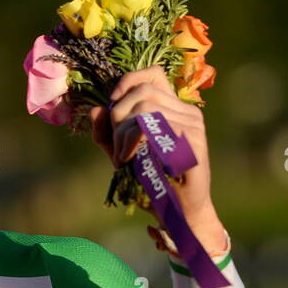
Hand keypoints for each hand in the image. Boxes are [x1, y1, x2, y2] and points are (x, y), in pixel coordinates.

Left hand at [89, 65, 227, 253]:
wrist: (181, 214)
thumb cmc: (155, 185)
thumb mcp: (124, 156)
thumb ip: (108, 134)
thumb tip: (96, 110)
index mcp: (176, 110)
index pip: (154, 74)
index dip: (128, 80)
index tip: (112, 105)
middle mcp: (188, 112)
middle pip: (142, 91)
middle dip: (118, 115)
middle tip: (115, 147)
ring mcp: (192, 125)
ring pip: (144, 107)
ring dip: (122, 133)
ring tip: (121, 158)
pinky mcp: (191, 141)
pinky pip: (151, 126)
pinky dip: (130, 142)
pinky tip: (128, 160)